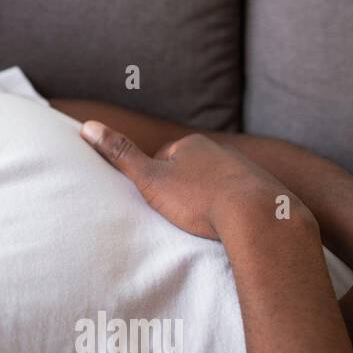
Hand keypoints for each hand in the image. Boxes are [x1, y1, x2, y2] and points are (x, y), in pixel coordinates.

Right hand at [79, 120, 303, 239]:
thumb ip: (120, 154)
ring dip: (210, 199)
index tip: (155, 201)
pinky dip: (234, 210)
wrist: (257, 216)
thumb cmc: (198, 198)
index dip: (156, 180)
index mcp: (192, 145)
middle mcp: (221, 152)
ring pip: (219, 184)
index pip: (165, 158)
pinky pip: (242, 199)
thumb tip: (87, 126)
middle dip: (185, 188)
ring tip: (204, 223)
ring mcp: (246, 171)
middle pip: (194, 170)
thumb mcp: (150, 178)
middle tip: (178, 214)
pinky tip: (230, 226)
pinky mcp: (265, 192)